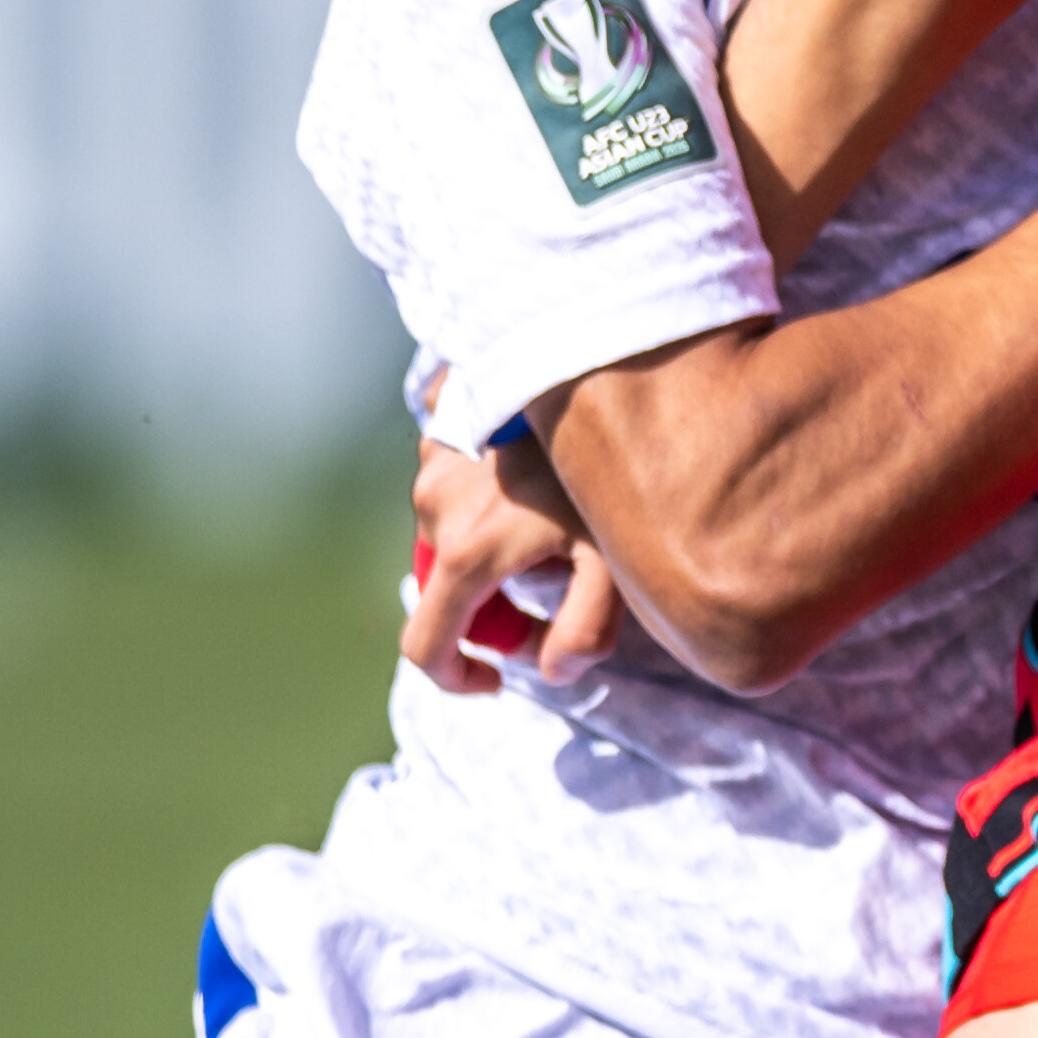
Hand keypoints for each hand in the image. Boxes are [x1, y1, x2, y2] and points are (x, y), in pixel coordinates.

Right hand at [398, 430, 623, 692]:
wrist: (584, 361)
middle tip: (557, 583)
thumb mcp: (612, 560)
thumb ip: (586, 628)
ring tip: (551, 519)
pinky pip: (451, 489)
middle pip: (450, 594)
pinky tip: (529, 480)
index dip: (454, 677)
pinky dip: (482, 501)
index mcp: (467, 554)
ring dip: (490, 549)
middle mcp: (432, 511)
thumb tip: (554, 672)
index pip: (425, 646)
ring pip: (451, 540)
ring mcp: (430, 468)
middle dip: (496, 608)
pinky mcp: (439, 431)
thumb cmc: (604, 466)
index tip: (494, 676)